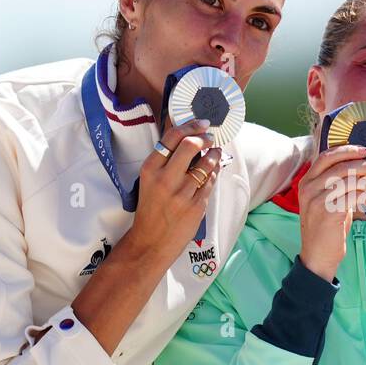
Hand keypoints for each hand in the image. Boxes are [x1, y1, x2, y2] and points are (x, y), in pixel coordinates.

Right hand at [132, 119, 221, 258]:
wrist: (151, 241)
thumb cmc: (151, 207)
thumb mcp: (150, 180)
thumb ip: (166, 161)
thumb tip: (189, 136)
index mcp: (150, 169)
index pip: (172, 137)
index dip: (190, 126)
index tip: (201, 123)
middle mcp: (165, 179)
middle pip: (191, 145)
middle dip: (205, 137)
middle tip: (210, 137)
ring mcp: (182, 193)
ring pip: (206, 163)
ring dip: (214, 154)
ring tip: (215, 152)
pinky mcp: (196, 206)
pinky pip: (211, 181)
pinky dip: (214, 172)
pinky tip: (213, 170)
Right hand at [298, 145, 365, 281]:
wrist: (317, 256)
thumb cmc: (326, 228)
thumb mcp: (326, 201)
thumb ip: (338, 184)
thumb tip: (363, 168)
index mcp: (306, 182)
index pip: (326, 156)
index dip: (347, 150)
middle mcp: (309, 188)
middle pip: (341, 166)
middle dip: (365, 163)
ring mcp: (317, 200)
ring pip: (350, 180)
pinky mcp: (329, 212)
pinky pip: (354, 196)